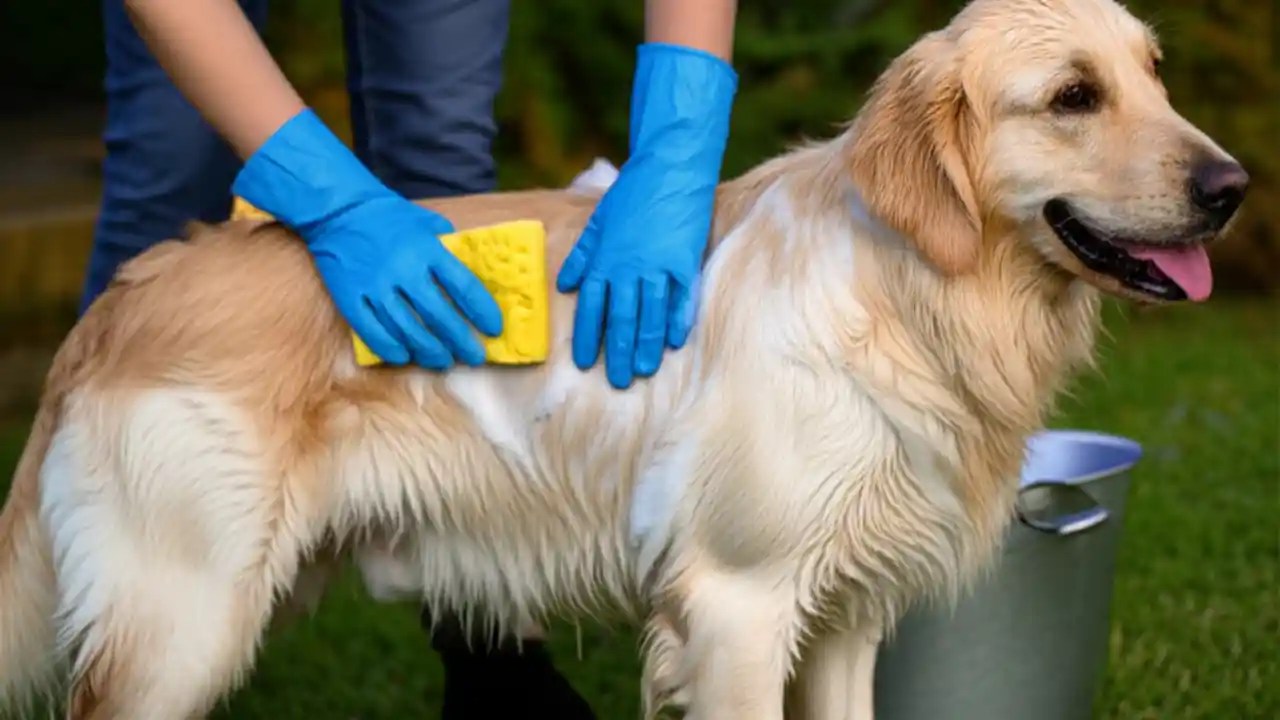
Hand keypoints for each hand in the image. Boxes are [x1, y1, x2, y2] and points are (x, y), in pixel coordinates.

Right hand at [233, 109, 501, 368]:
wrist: (339, 210)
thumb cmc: (389, 215)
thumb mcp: (427, 222)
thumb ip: (449, 248)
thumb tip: (471, 274)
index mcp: (427, 250)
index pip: (464, 287)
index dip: (482, 312)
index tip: (494, 329)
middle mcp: (403, 270)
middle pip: (439, 316)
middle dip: (461, 341)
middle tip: (474, 356)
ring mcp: (375, 287)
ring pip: (407, 329)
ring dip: (429, 350)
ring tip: (444, 361)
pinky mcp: (350, 298)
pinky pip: (372, 332)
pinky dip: (391, 348)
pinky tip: (405, 356)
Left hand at [557, 44, 736, 389]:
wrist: (670, 168)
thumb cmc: (632, 193)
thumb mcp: (598, 220)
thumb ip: (583, 254)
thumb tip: (566, 284)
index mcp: (605, 259)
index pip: (592, 307)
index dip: (588, 337)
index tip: (585, 363)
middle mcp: (629, 268)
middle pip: (621, 318)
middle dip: (617, 352)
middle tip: (617, 381)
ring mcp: (659, 266)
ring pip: (650, 315)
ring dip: (645, 345)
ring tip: (643, 371)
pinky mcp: (686, 261)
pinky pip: (681, 298)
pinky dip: (678, 321)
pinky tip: (675, 343)